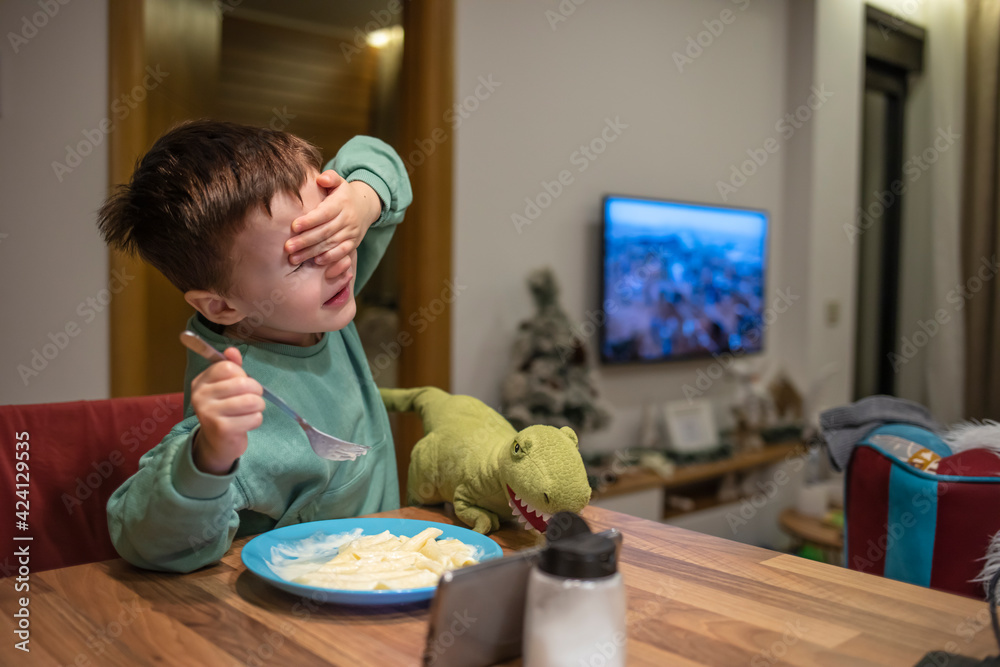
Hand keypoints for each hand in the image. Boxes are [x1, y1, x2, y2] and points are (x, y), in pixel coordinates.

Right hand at [190, 348, 264, 474]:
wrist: (217, 443)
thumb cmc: (225, 410)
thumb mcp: (225, 386)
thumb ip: (231, 367)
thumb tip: (232, 350)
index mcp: (200, 382)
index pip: (228, 367)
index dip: (242, 374)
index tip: (240, 384)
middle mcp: (200, 396)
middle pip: (243, 383)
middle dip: (256, 391)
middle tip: (252, 399)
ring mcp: (209, 413)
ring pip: (251, 401)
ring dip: (259, 406)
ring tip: (251, 410)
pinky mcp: (222, 429)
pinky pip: (254, 417)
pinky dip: (256, 420)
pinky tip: (246, 423)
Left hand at [284, 170, 381, 277]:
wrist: (366, 206)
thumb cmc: (343, 194)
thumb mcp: (339, 182)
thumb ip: (330, 177)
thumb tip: (321, 178)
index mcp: (341, 203)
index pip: (324, 213)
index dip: (310, 221)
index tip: (293, 226)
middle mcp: (347, 219)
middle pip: (325, 232)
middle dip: (305, 241)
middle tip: (287, 247)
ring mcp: (351, 232)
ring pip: (330, 244)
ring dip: (311, 253)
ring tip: (293, 259)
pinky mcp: (353, 243)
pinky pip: (342, 252)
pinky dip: (330, 258)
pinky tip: (315, 262)